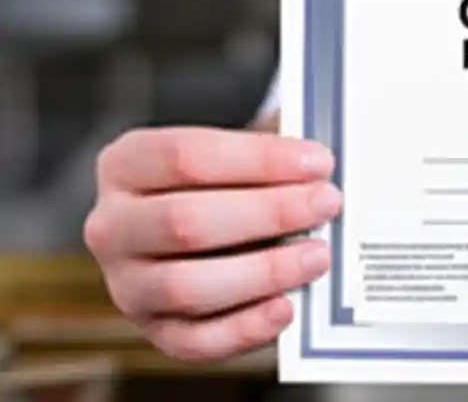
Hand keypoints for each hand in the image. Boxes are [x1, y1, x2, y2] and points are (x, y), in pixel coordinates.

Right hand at [84, 127, 341, 361]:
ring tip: (317, 255)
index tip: (317, 162)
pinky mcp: (155, 331)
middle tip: (326, 203)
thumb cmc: (218, 183)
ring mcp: (127, 285)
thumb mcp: (230, 155)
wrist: (187, 226)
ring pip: (186, 286)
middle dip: (269, 212)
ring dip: (264, 271)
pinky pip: (196, 341)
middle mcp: (113, 227)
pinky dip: (245, 328)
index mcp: (126, 165)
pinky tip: (286, 308)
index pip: (186, 156)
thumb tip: (320, 169)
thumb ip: (268, 159)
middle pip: (184, 222)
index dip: (259, 160)